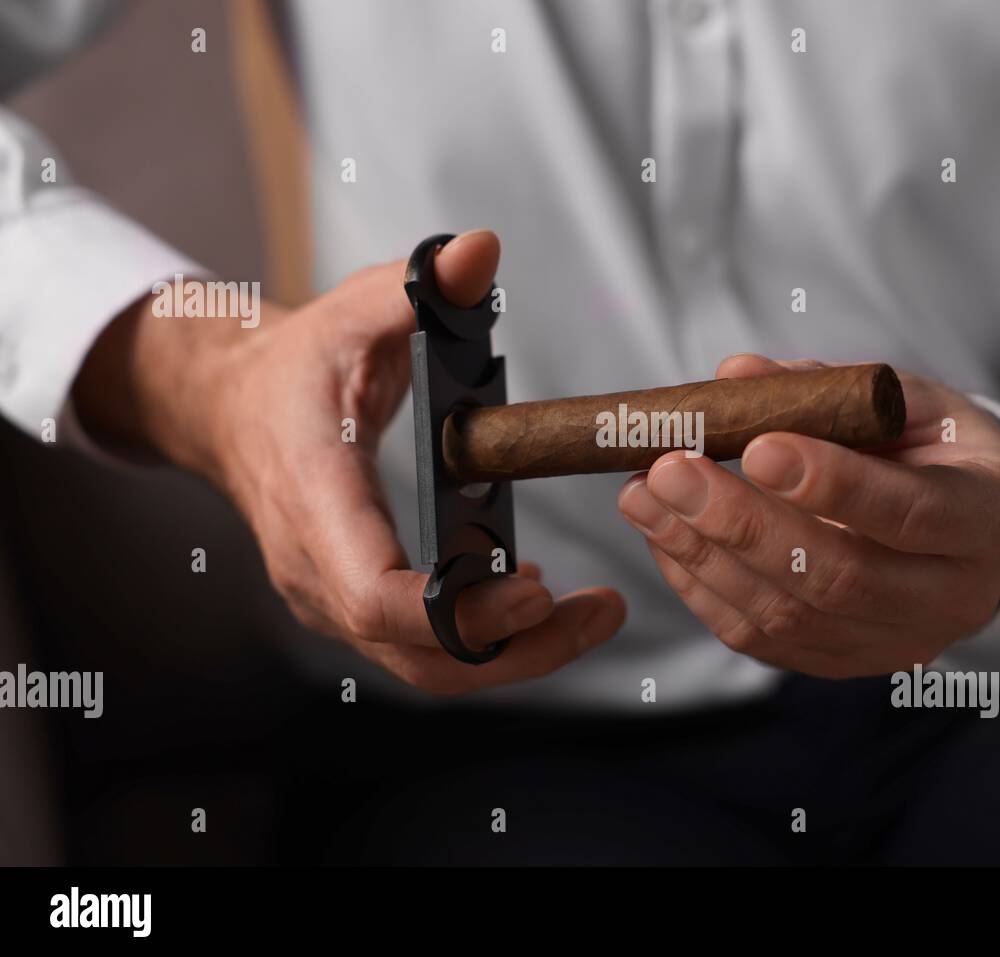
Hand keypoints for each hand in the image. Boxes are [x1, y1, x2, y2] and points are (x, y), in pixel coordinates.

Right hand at [75, 230, 624, 693]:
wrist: (232, 409)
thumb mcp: (348, 314)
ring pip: (427, 667)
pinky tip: (539, 600)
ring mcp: (335, 600)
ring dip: (515, 654)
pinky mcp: (357, 605)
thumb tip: (480, 250)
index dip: (453, 613)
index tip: (533, 592)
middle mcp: (319, 572)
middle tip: (597, 614)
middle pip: (418, 657)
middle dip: (515, 651)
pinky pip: (425, 650)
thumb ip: (415, 289)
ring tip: (590, 613)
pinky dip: (487, 640)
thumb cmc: (293, 368)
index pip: (373, 596)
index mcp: (315, 505)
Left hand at [617, 354, 999, 676]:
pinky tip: (663, 534)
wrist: (964, 527)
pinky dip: (700, 586)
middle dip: (743, 522)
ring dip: (703, 553)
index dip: (833, 484)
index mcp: (988, 517)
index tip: (757, 447)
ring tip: (643, 495)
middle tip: (672, 469)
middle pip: (838, 576)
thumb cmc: (931, 450)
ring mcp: (895, 642)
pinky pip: (759, 638)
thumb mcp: (904, 401)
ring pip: (788, 615)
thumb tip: (737, 373)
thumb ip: (829, 388)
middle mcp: (952, 596)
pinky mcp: (840, 662)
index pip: (913, 513)